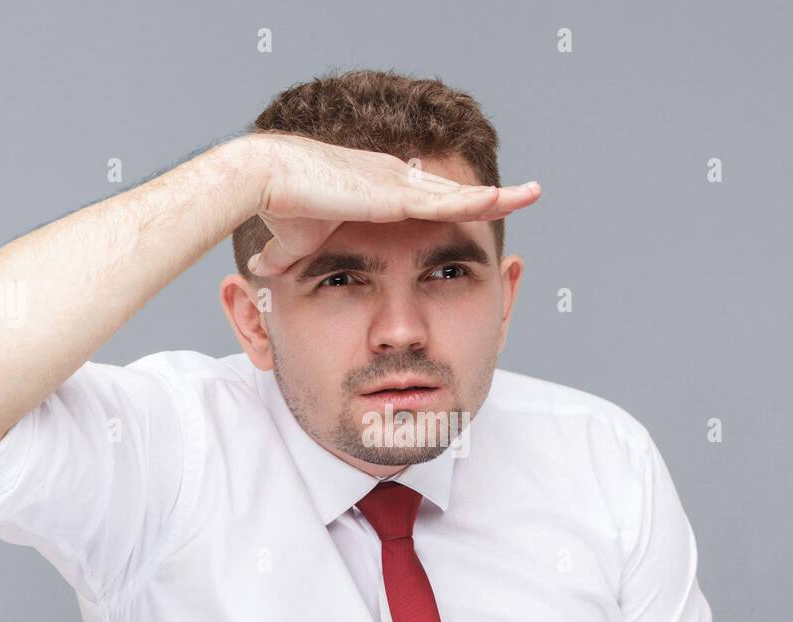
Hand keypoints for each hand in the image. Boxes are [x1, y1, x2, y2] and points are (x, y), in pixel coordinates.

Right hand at [235, 131, 540, 276]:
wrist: (268, 181)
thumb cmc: (277, 209)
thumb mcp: (292, 243)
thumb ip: (286, 257)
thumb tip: (260, 269)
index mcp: (377, 191)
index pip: (426, 200)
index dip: (455, 204)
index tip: (479, 210)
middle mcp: (395, 182)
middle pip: (453, 192)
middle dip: (489, 195)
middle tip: (523, 195)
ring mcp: (398, 185)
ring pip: (459, 192)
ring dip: (496, 195)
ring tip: (532, 193)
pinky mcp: (395, 194)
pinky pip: (445, 200)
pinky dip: (475, 200)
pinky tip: (502, 199)